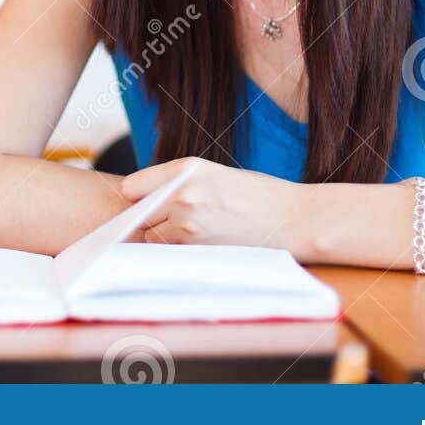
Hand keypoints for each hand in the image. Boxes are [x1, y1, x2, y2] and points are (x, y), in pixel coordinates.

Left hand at [120, 157, 307, 250]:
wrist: (292, 219)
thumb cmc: (255, 195)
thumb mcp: (211, 175)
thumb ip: (174, 184)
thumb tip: (138, 203)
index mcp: (185, 169)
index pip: (131, 188)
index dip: (137, 198)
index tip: (146, 204)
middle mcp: (181, 194)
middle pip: (138, 216)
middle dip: (149, 221)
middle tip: (172, 222)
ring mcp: (188, 223)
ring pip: (152, 238)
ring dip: (163, 239)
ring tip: (195, 232)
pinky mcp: (197, 249)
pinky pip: (170, 254)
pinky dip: (178, 253)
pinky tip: (202, 245)